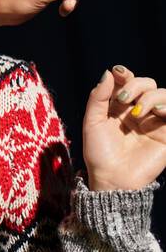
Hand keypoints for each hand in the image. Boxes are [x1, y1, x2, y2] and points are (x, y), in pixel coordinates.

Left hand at [83, 65, 165, 190]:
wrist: (113, 178)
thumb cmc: (99, 152)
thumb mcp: (92, 122)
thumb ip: (99, 97)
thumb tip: (109, 72)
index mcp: (119, 108)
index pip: (127, 82)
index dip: (125, 74)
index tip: (118, 72)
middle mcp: (138, 111)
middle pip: (147, 84)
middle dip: (136, 85)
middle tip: (124, 99)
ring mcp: (154, 121)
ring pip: (163, 94)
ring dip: (150, 95)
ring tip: (138, 109)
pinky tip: (155, 111)